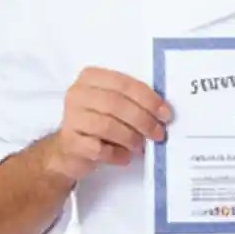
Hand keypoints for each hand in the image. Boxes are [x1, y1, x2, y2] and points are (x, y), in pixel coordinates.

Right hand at [44, 66, 171, 181]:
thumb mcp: (115, 104)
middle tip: (158, 133)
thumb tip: (163, 112)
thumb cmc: (99, 121)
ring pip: (107, 126)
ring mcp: (70, 118)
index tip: (166, 115)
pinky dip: (117, 154)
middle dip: (143, 120)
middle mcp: (77, 94)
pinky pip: (98, 148)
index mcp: (92, 77)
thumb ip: (134, 101)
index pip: (125, 84)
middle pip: (116, 104)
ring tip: (140, 146)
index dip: (149, 99)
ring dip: (131, 138)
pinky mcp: (69, 142)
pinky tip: (125, 156)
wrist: (70, 150)